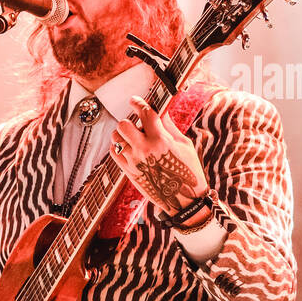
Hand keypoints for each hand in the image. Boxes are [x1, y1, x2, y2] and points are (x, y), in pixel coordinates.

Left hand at [110, 96, 210, 218]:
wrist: (183, 200)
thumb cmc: (188, 170)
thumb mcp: (184, 144)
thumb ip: (169, 125)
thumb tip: (160, 109)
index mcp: (161, 141)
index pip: (145, 114)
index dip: (138, 103)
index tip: (134, 100)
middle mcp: (144, 150)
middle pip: (124, 125)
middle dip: (129, 120)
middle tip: (136, 122)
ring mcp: (133, 161)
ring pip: (115, 137)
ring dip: (122, 133)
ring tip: (133, 136)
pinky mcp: (128, 171)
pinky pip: (113, 152)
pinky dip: (117, 146)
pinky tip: (127, 146)